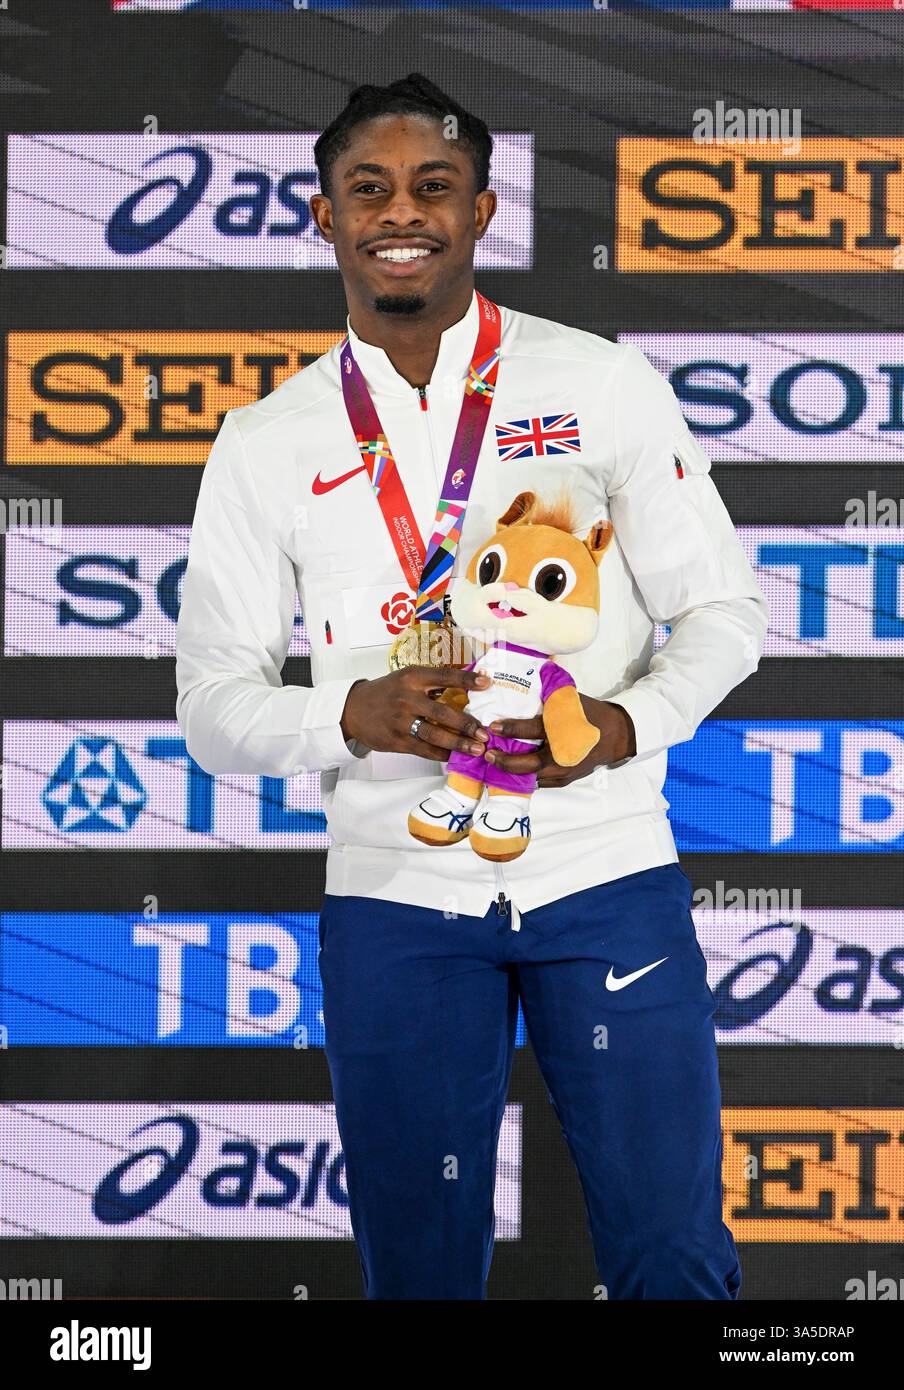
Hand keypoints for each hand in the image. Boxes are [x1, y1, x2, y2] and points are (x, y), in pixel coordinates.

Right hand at [340, 666, 492, 761]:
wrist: (353, 709)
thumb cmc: (386, 692)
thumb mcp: (406, 678)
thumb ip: (432, 682)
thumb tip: (467, 687)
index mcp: (412, 678)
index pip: (445, 677)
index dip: (467, 680)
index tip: (487, 683)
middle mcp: (407, 698)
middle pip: (443, 712)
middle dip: (467, 724)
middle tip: (485, 731)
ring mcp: (401, 721)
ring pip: (435, 734)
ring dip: (459, 743)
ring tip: (477, 748)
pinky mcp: (397, 741)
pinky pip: (424, 749)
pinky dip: (442, 754)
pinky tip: (455, 755)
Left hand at [485, 697, 636, 787]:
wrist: (616, 735)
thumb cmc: (590, 713)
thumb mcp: (571, 699)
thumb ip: (548, 695)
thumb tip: (523, 679)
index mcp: (564, 731)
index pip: (533, 730)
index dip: (511, 728)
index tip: (493, 726)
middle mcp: (563, 755)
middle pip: (529, 764)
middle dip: (505, 761)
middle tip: (488, 754)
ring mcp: (565, 771)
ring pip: (532, 776)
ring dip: (512, 771)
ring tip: (494, 762)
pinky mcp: (565, 780)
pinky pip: (540, 782)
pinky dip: (524, 777)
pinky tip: (510, 771)